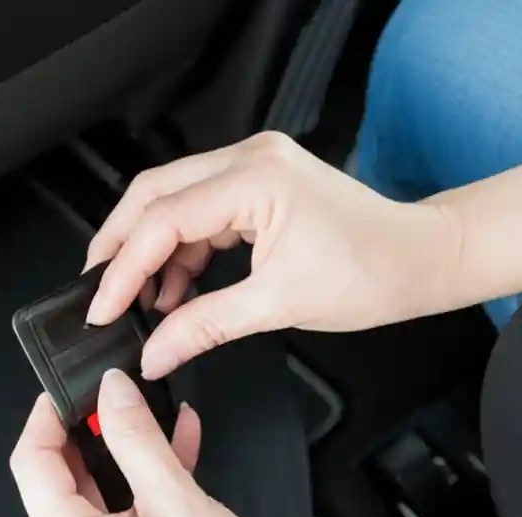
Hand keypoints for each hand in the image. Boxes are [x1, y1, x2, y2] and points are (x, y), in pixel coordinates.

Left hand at [9, 370, 357, 516]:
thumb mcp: (177, 500)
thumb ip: (137, 438)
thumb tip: (114, 394)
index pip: (31, 461)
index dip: (48, 414)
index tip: (76, 385)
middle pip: (60, 482)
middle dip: (95, 435)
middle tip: (126, 397)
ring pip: (95, 502)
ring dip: (126, 461)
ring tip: (164, 423)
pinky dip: (139, 495)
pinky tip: (175, 463)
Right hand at [84, 131, 461, 378]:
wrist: (422, 260)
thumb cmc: (374, 270)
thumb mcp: (278, 306)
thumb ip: (204, 326)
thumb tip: (155, 351)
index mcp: (256, 178)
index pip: (163, 219)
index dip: (124, 267)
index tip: (103, 306)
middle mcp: (249, 159)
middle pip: (153, 195)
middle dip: (120, 246)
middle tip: (99, 293)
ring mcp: (252, 168)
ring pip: (171, 202)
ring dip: (150, 252)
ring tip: (142, 303)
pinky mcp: (256, 185)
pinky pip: (198, 212)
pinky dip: (180, 251)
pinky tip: (175, 289)